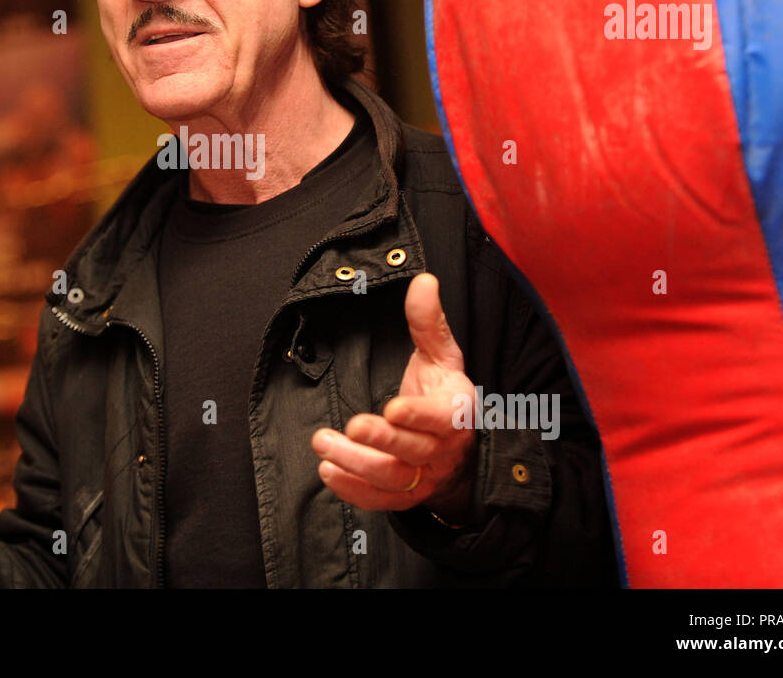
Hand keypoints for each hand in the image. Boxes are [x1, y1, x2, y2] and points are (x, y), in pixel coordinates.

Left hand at [311, 272, 477, 518]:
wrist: (458, 450)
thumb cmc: (443, 395)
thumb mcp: (442, 357)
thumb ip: (428, 322)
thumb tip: (423, 281)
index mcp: (456, 412)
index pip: (442, 418)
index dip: (419, 415)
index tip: (393, 407)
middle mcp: (442, 449)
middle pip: (414, 451)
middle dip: (381, 441)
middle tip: (350, 426)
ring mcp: (424, 476)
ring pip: (393, 478)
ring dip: (357, 465)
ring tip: (324, 444)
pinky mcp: (406, 496)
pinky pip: (380, 500)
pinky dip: (354, 491)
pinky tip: (329, 472)